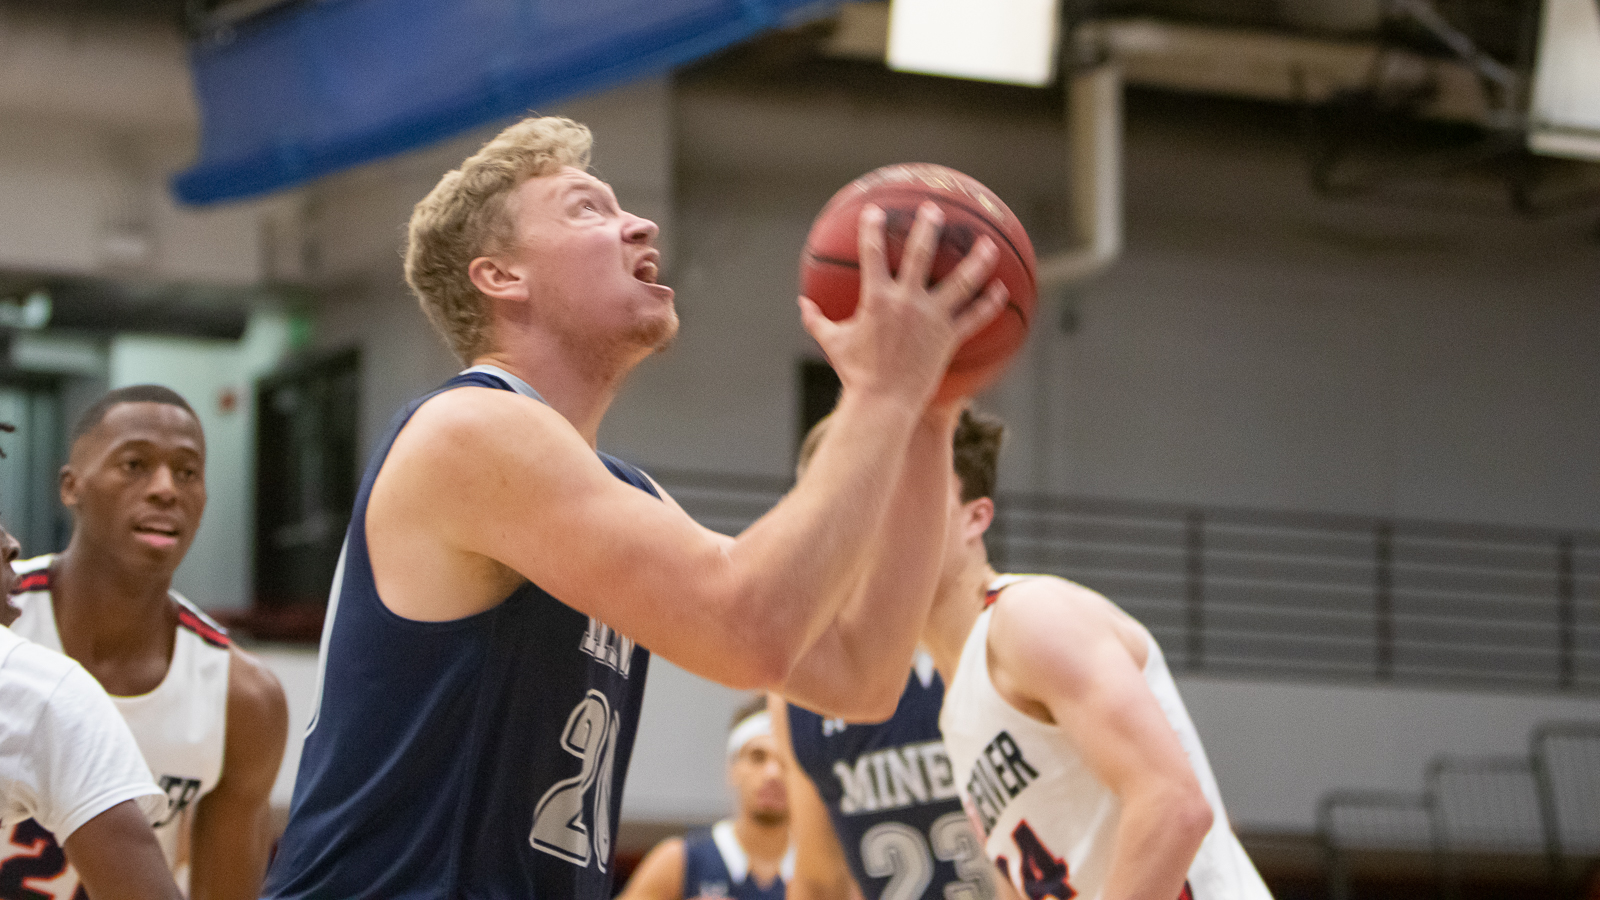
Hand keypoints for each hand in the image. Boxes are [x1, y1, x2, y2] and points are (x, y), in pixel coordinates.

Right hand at [800, 202, 1007, 406]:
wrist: (883, 402)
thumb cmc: (855, 373)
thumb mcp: (832, 343)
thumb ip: (816, 320)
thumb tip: (802, 304)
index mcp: (877, 299)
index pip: (872, 253)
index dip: (872, 229)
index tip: (876, 211)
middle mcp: (907, 302)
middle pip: (920, 255)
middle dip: (928, 228)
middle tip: (934, 209)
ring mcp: (931, 318)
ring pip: (961, 282)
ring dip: (977, 261)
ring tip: (988, 244)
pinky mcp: (949, 338)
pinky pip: (974, 317)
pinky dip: (989, 304)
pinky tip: (1001, 291)